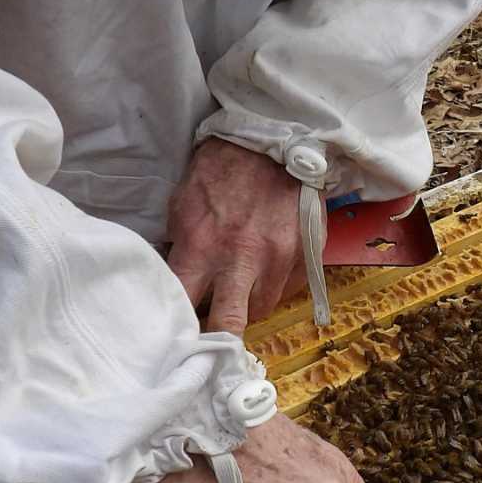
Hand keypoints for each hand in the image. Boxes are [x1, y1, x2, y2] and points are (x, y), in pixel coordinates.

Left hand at [167, 139, 304, 334]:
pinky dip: (275, 286)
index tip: (177, 335)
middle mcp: (241, 259)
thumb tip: (175, 280)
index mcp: (202, 246)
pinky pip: (289, 289)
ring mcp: (279, 259)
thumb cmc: (220, 170)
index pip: (184, 306)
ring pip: (261, 309)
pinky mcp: (306, 254)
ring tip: (241, 290)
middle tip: (212, 341)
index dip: (179, 327)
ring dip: (248, 306)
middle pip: (228, 326)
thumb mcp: (182, 205)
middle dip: (218, 339)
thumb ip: (180, 246)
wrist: (271, 140)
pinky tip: (265, 270)